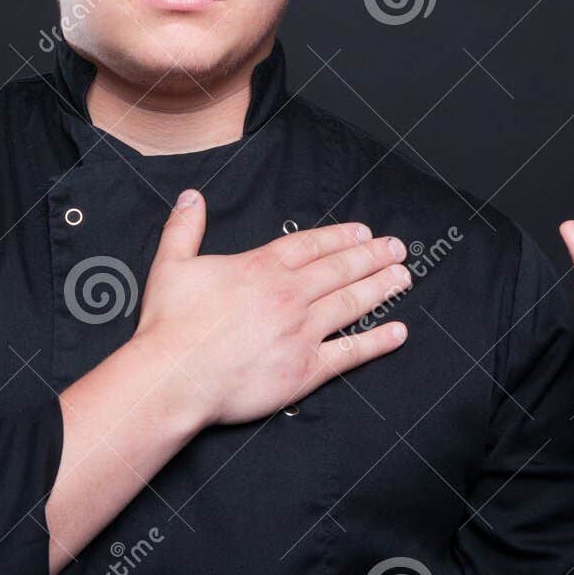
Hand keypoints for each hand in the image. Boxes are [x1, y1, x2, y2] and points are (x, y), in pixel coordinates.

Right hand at [132, 189, 412, 426]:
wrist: (175, 377)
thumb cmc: (170, 326)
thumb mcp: (171, 265)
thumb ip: (185, 228)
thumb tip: (192, 198)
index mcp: (260, 268)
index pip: (311, 245)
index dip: (340, 237)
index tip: (363, 232)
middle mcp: (288, 295)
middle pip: (340, 269)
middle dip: (372, 256)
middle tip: (397, 249)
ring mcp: (301, 332)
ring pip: (351, 304)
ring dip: (380, 288)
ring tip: (403, 277)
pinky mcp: (305, 370)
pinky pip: (349, 353)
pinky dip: (376, 342)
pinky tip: (397, 332)